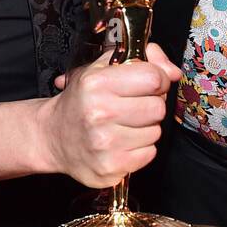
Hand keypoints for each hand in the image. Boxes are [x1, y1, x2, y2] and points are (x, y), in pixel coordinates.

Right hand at [40, 42, 181, 187]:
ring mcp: (104, 144)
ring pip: (156, 132)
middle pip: (158, 108)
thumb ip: (144, 59)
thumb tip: (173, 72)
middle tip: (133, 106)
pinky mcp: (110, 168)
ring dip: (145, 129)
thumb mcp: (105, 67)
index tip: (149, 84)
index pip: (153, 78)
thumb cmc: (82, 100)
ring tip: (124, 125)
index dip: (158, 80)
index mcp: (97, 83)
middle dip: (151, 105)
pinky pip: (148, 154)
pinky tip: (122, 143)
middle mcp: (99, 113)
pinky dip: (140, 149)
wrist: (52, 136)